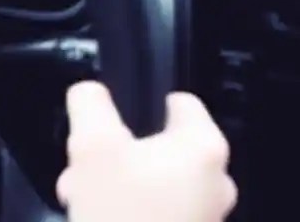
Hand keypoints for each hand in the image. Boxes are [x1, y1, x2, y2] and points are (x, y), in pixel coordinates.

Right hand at [56, 81, 236, 221]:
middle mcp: (215, 181)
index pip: (182, 102)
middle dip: (119, 153)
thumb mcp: (91, 146)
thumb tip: (88, 91)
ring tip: (84, 197)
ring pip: (158, 182)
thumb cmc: (121, 214)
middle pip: (163, 146)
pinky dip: (133, 213)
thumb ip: (90, 104)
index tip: (118, 117)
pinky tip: (100, 218)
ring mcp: (207, 216)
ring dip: (120, 184)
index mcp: (202, 147)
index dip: (144, 103)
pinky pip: (161, 214)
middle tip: (87, 167)